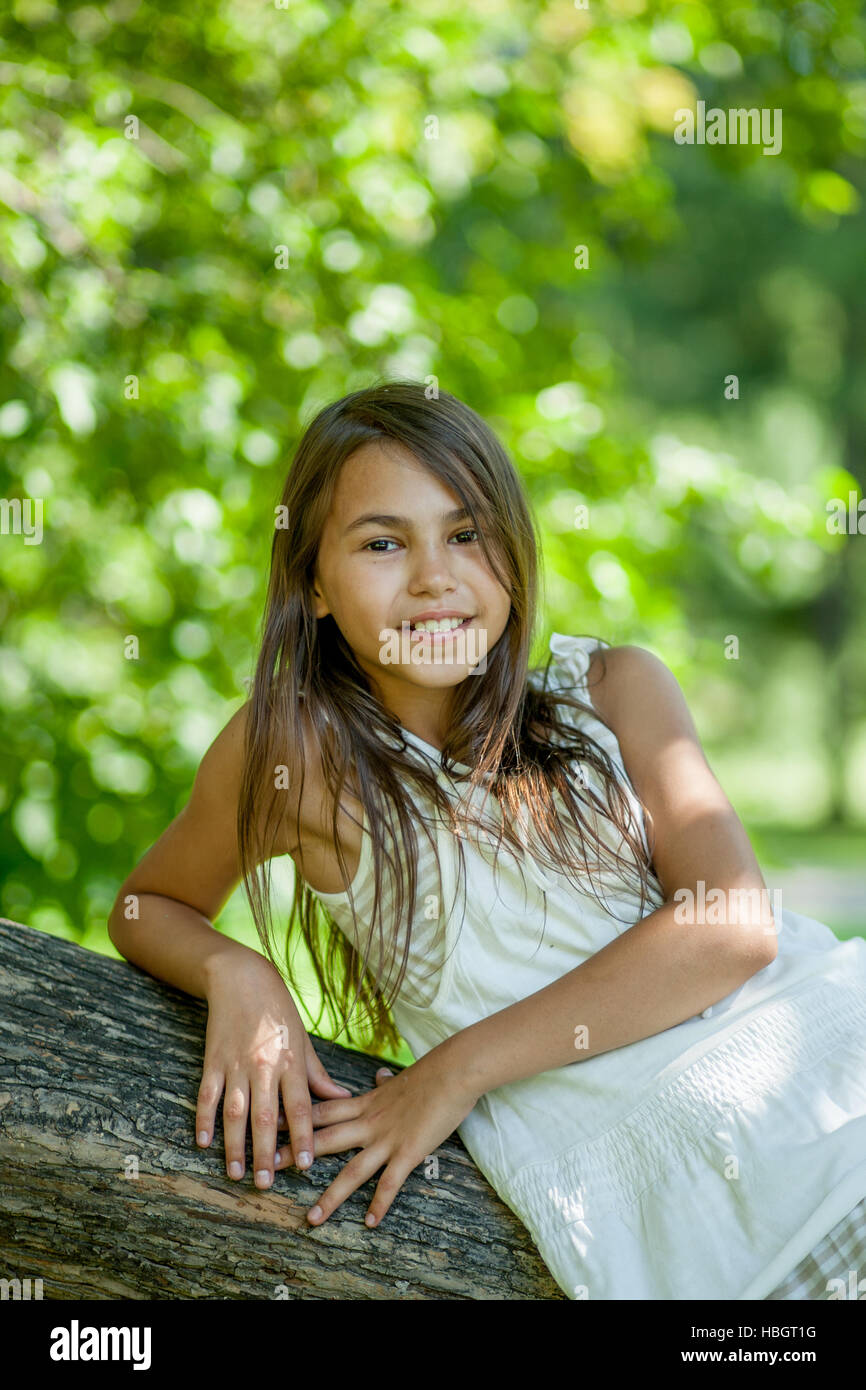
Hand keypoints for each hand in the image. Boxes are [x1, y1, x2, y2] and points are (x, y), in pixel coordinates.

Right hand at [196, 953, 351, 1189]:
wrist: (242, 978)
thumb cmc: (279, 1011)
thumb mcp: (303, 1040)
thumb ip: (318, 1075)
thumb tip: (341, 1099)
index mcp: (290, 1062)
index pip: (299, 1107)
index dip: (302, 1137)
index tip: (304, 1165)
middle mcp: (264, 1066)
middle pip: (265, 1117)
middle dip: (265, 1154)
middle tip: (265, 1184)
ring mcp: (236, 1064)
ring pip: (235, 1112)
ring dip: (234, 1145)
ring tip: (236, 1173)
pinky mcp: (213, 1060)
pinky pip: (207, 1094)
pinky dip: (204, 1119)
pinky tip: (203, 1142)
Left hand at [273, 1048, 481, 1228]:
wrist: (454, 1071)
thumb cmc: (431, 1073)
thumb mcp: (399, 1078)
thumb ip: (385, 1084)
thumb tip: (380, 1077)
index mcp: (365, 1104)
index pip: (321, 1112)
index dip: (294, 1120)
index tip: (268, 1125)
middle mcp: (369, 1122)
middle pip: (324, 1141)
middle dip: (293, 1156)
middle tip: (267, 1168)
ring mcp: (388, 1138)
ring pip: (352, 1171)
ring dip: (331, 1197)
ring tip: (311, 1218)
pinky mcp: (409, 1152)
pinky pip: (390, 1182)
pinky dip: (380, 1203)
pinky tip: (370, 1222)